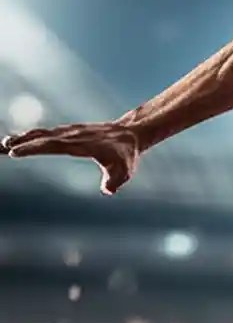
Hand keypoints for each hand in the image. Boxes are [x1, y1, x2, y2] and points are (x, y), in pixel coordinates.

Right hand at [2, 122, 141, 195]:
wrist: (130, 134)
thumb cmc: (126, 155)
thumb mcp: (125, 171)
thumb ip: (116, 181)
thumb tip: (107, 190)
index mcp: (81, 144)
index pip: (53, 145)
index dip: (33, 148)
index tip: (15, 152)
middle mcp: (72, 135)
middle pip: (42, 138)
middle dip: (20, 142)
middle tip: (0, 148)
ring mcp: (70, 132)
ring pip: (42, 134)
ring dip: (22, 138)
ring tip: (2, 144)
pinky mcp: (69, 132)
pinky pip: (47, 133)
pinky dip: (31, 136)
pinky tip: (17, 140)